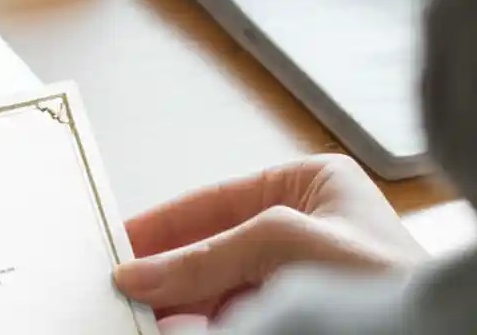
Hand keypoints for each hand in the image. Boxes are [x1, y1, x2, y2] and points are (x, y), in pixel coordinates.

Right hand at [113, 155, 424, 329]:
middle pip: (209, 249)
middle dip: (166, 269)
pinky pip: (231, 317)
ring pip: (216, 291)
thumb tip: (142, 272)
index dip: (163, 222)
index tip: (119, 241)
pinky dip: (198, 323)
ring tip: (138, 311)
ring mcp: (299, 282)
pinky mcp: (294, 320)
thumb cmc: (391, 280)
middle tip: (121, 283)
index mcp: (309, 188)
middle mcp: (301, 232)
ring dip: (177, 302)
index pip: (214, 201)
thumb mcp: (284, 244)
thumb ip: (208, 255)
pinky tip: (172, 326)